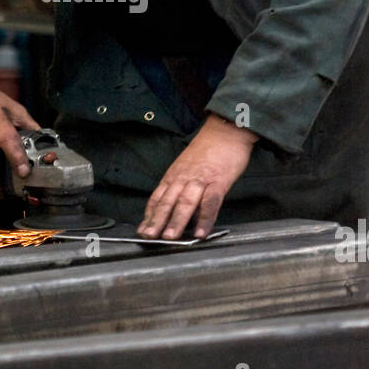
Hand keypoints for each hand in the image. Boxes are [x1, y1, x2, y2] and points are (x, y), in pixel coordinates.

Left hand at [138, 115, 257, 239]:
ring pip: (185, 202)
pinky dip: (205, 218)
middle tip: (149, 236)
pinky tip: (200, 232)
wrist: (225, 131)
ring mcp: (200, 180)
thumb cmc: (208, 150)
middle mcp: (183, 178)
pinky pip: (210, 203)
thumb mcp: (187, 166)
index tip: (142, 230)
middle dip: (157, 220)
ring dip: (176, 221)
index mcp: (174, 175)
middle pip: (167, 201)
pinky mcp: (218, 182)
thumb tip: (175, 208)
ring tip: (170, 237)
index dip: (149, 214)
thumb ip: (181, 185)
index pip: (158, 197)